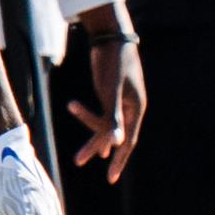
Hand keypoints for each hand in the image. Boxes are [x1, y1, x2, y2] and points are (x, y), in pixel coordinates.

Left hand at [69, 25, 145, 182]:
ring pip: (108, 128)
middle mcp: (131, 107)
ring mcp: (120, 102)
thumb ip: (113, 116)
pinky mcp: (110, 95)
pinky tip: (95, 145)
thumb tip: (116, 142)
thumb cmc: (113, 60)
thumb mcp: (111, 89)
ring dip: (94, 142)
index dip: (119, 160)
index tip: (110, 178)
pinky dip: (97, 130)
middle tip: (82, 164)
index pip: (128, 141)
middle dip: (99, 151)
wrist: (110, 36)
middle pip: (117, 137)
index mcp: (136, 108)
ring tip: (79, 160)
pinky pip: (105, 119)